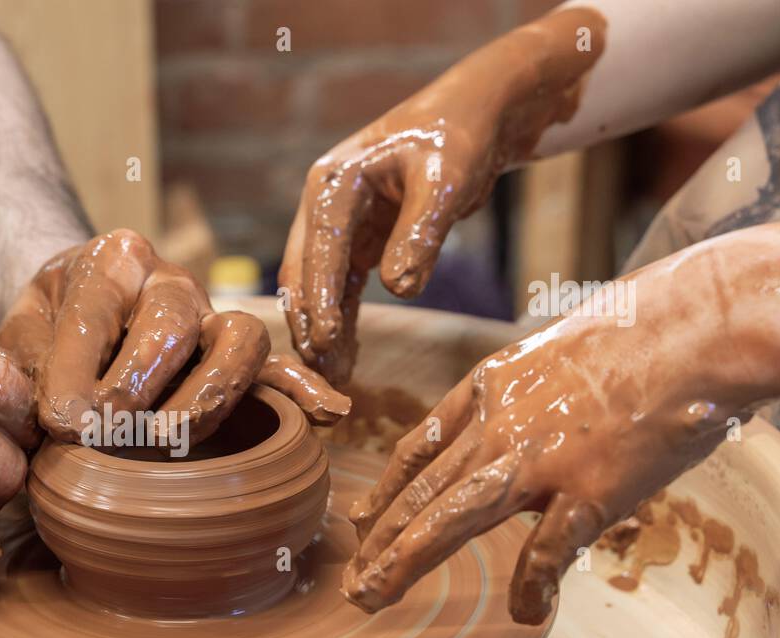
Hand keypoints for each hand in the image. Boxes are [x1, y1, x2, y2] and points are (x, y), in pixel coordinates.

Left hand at [0, 229, 349, 447]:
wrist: (76, 304)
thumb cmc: (47, 328)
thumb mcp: (18, 339)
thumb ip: (21, 381)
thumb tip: (34, 446)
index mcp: (111, 259)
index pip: (96, 315)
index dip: (75, 375)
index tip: (57, 424)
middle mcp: (171, 280)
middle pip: (173, 323)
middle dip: (139, 385)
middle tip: (106, 431)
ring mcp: (213, 316)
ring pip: (239, 342)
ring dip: (205, 399)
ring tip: (168, 442)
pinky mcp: (238, 355)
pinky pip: (280, 368)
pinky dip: (305, 389)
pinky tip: (329, 413)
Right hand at [278, 8, 604, 384]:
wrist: (475, 117)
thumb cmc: (460, 137)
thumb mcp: (445, 180)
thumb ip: (421, 234)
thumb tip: (400, 289)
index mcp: (333, 183)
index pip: (320, 251)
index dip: (320, 299)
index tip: (324, 343)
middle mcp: (323, 206)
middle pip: (304, 275)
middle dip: (309, 325)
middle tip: (319, 375)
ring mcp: (337, 226)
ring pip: (318, 288)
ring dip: (322, 330)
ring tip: (330, 377)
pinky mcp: (357, 241)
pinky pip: (341, 288)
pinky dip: (341, 321)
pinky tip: (344, 357)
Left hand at [342, 228, 779, 623]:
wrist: (696, 326)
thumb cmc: (640, 330)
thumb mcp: (554, 351)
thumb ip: (526, 397)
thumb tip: (522, 431)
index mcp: (488, 388)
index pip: (419, 448)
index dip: (386, 489)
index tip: (360, 519)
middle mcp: (498, 427)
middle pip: (420, 491)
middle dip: (379, 541)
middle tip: (352, 583)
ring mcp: (536, 460)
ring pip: (448, 518)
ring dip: (404, 560)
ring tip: (372, 596)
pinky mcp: (587, 490)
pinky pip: (545, 549)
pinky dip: (532, 582)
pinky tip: (524, 609)